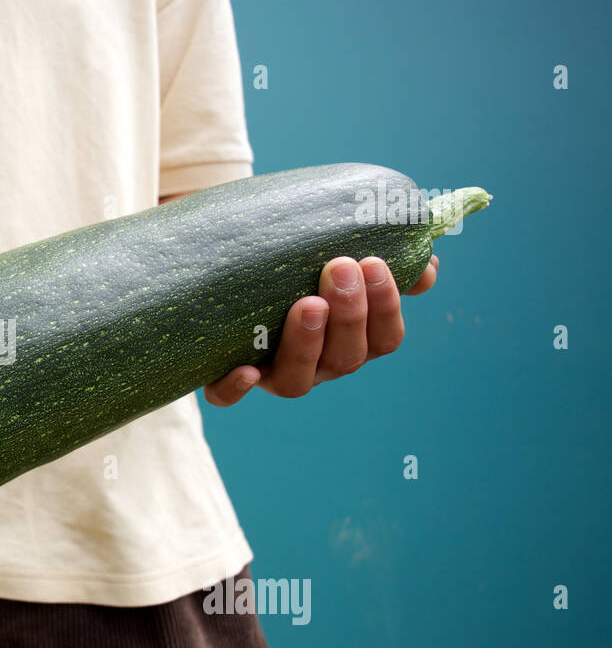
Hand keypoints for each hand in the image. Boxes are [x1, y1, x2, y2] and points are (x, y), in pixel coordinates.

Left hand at [204, 254, 438, 405]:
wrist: (219, 268)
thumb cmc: (292, 261)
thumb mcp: (334, 249)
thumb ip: (381, 254)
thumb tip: (428, 266)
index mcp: (348, 339)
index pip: (383, 339)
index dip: (385, 307)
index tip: (374, 262)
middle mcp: (315, 364)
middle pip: (345, 359)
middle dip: (349, 316)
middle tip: (340, 268)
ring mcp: (270, 374)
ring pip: (296, 382)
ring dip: (307, 344)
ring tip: (307, 304)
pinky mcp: (222, 379)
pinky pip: (226, 397)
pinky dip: (235, 389)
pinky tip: (245, 370)